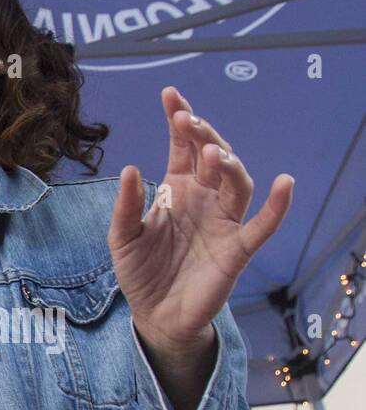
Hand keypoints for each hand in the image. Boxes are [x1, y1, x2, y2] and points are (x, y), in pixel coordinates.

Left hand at [108, 85, 294, 352]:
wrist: (154, 314)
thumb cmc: (139, 270)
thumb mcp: (121, 237)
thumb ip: (127, 205)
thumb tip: (132, 168)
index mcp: (176, 189)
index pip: (181, 148)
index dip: (178, 121)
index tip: (170, 94)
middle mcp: (203, 199)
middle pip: (212, 158)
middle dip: (202, 135)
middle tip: (188, 118)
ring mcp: (223, 222)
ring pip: (237, 183)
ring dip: (229, 164)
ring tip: (213, 152)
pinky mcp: (237, 249)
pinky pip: (263, 225)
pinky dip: (278, 206)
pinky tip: (287, 183)